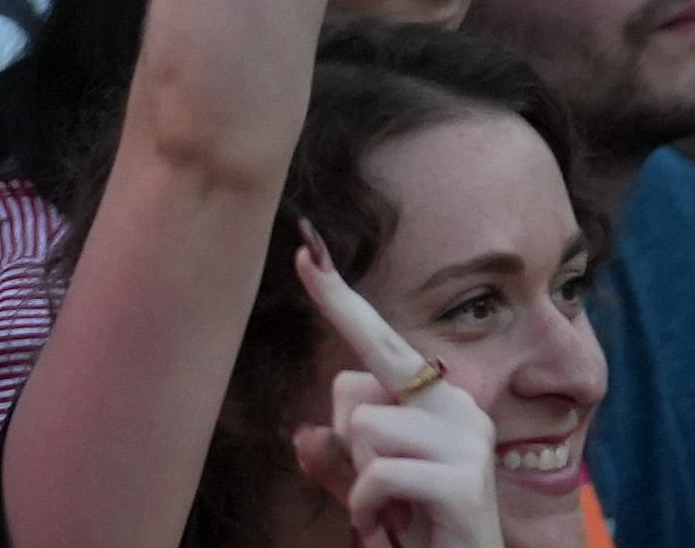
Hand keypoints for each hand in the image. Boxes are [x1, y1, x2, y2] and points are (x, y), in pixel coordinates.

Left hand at [293, 230, 503, 547]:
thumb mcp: (363, 488)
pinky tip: (396, 523)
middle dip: (351, 440)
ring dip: (364, 478)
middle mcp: (459, 406)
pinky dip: (370, 505)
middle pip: (353, 386)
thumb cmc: (416, 525)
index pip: (377, 341)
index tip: (303, 249)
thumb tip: (305, 435)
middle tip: (382, 487)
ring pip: (363, 428)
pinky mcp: (463, 478)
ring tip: (399, 506)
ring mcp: (467, 439)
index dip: (338, 299)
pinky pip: (377, 473)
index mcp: (436, 400)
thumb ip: (335, 458)